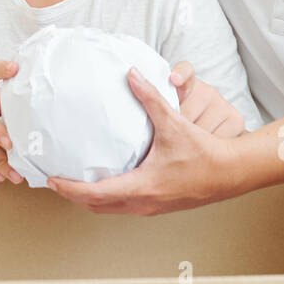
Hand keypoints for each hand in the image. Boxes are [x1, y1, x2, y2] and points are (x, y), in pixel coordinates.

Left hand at [47, 66, 240, 214]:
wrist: (231, 173)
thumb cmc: (204, 152)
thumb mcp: (174, 123)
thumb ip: (150, 97)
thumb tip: (131, 74)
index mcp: (141, 186)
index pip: (95, 193)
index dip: (70, 188)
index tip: (52, 180)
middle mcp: (142, 202)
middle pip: (96, 206)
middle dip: (73, 195)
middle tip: (56, 180)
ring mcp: (151, 207)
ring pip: (110, 209)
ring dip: (90, 199)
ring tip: (74, 181)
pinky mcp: (158, 205)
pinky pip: (123, 206)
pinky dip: (108, 198)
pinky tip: (105, 181)